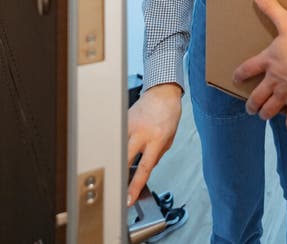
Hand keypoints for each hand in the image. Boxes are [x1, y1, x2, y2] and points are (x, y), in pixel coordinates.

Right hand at [127, 83, 182, 205]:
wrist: (163, 92)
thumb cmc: (168, 114)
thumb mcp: (169, 139)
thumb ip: (156, 156)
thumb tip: (143, 171)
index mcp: (156, 138)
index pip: (144, 168)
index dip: (134, 186)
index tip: (128, 198)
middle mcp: (142, 132)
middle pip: (125, 158)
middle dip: (119, 174)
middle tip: (115, 187)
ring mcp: (130, 125)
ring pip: (117, 148)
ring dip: (115, 159)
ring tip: (112, 168)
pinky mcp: (123, 120)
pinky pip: (117, 137)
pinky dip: (116, 145)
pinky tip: (115, 149)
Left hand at [233, 0, 286, 131]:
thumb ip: (272, 8)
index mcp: (269, 62)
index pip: (249, 68)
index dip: (241, 73)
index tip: (236, 78)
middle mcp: (274, 82)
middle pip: (257, 96)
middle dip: (252, 103)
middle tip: (250, 107)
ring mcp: (286, 97)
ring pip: (271, 110)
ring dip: (266, 113)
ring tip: (263, 115)